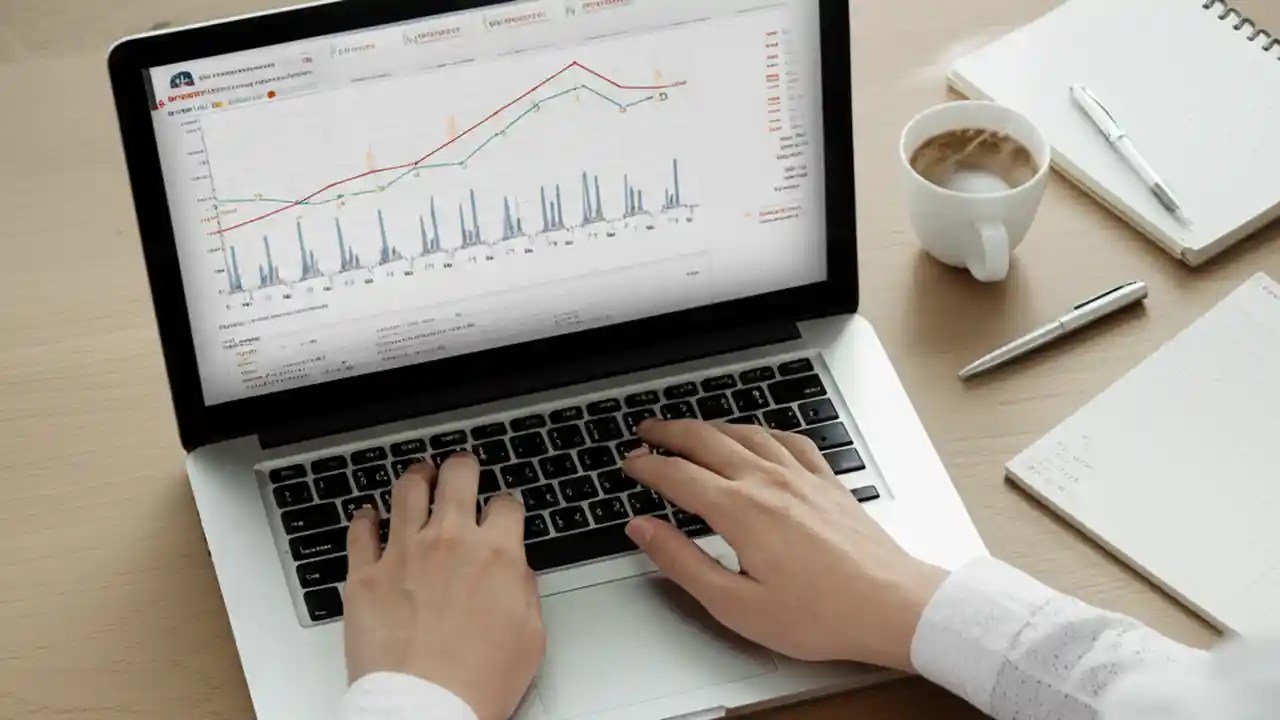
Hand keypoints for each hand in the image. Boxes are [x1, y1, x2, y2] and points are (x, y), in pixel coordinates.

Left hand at [343, 456, 545, 719]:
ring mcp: (404, 553)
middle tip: (461, 468)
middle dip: (462, 466)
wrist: (425, 708)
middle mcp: (450, 542)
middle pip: (457, 475)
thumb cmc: (477, 683)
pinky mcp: (365, 574)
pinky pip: (360, 529)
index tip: (501, 510)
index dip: (506, 503)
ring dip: (416, 477)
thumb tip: (515, 569)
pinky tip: (370, 516)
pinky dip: (365, 517)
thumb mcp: (530, 637)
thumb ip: (524, 590)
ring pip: (407, 489)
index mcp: (497, 555)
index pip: (506, 503)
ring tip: (418, 476)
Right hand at [622, 420, 947, 672]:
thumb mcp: (735, 604)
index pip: (678, 475)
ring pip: (744, 433)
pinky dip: (761, 430)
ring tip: (689, 428)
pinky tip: (757, 434)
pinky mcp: (827, 482)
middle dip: (669, 432)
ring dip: (709, 426)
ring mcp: (801, 477)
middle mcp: (768, 483)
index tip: (629, 465)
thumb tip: (643, 531)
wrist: (890, 606)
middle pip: (706, 441)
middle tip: (646, 432)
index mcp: (740, 511)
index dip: (646, 467)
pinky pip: (787, 439)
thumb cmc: (820, 615)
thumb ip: (682, 562)